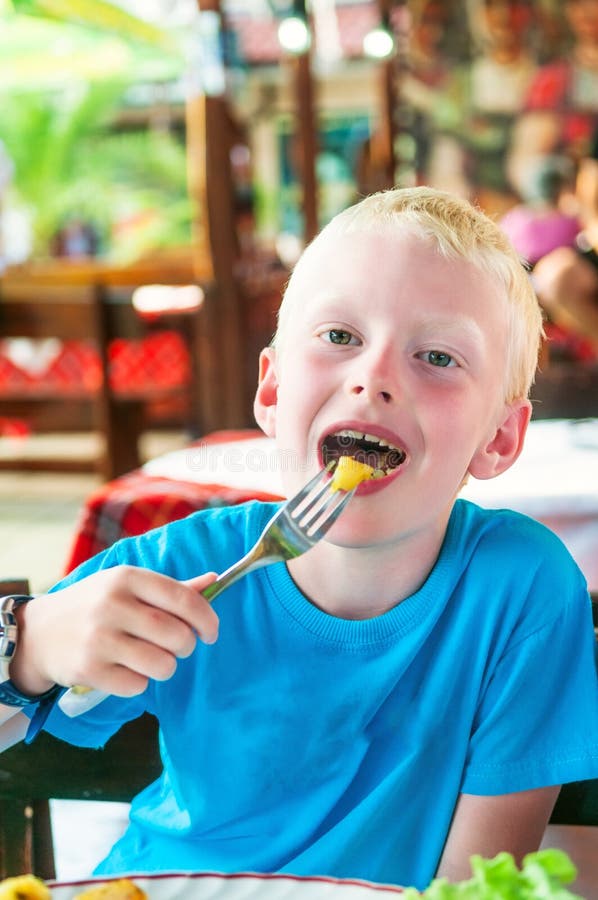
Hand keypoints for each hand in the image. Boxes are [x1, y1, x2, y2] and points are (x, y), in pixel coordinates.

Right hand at [11, 566, 219, 697]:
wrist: (39, 632)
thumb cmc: (95, 605)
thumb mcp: (128, 586)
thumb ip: (172, 588)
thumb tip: (215, 579)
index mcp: (127, 578)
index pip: (183, 599)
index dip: (207, 619)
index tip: (211, 633)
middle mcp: (112, 605)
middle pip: (177, 635)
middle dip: (187, 646)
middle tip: (178, 647)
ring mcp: (99, 638)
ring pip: (162, 665)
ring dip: (166, 666)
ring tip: (152, 659)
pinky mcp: (88, 669)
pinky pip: (138, 685)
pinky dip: (139, 682)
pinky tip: (124, 669)